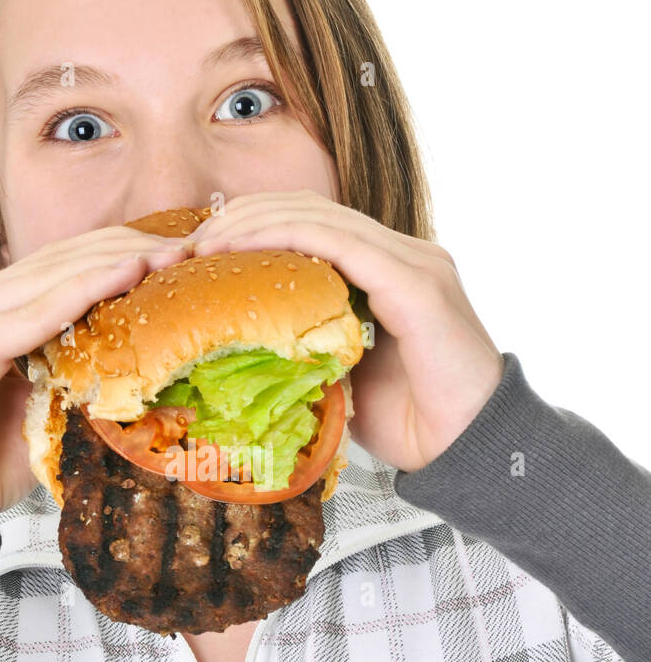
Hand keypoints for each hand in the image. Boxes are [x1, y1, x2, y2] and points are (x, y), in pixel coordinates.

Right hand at [0, 228, 191, 532]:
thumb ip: (61, 372)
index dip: (104, 256)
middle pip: (47, 264)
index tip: (165, 252)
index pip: (43, 272)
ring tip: (171, 253)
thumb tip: (128, 361)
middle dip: (119, 247)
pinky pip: (33, 315)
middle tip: (185, 242)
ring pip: (45, 279)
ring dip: (114, 261)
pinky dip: (84, 291)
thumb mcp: (29, 410)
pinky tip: (129, 273)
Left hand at [186, 190, 503, 472]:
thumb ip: (310, 348)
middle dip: (243, 217)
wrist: (471, 453)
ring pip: (321, 216)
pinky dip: (287, 239)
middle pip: (310, 208)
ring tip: (205, 244)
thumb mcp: (344, 376)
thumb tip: (245, 351)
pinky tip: (243, 251)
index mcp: (388, 270)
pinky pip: (342, 244)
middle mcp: (403, 254)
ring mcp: (414, 263)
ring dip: (254, 224)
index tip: (199, 252)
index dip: (252, 226)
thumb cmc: (414, 425)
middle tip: (190, 245)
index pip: (312, 223)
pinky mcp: (417, 283)